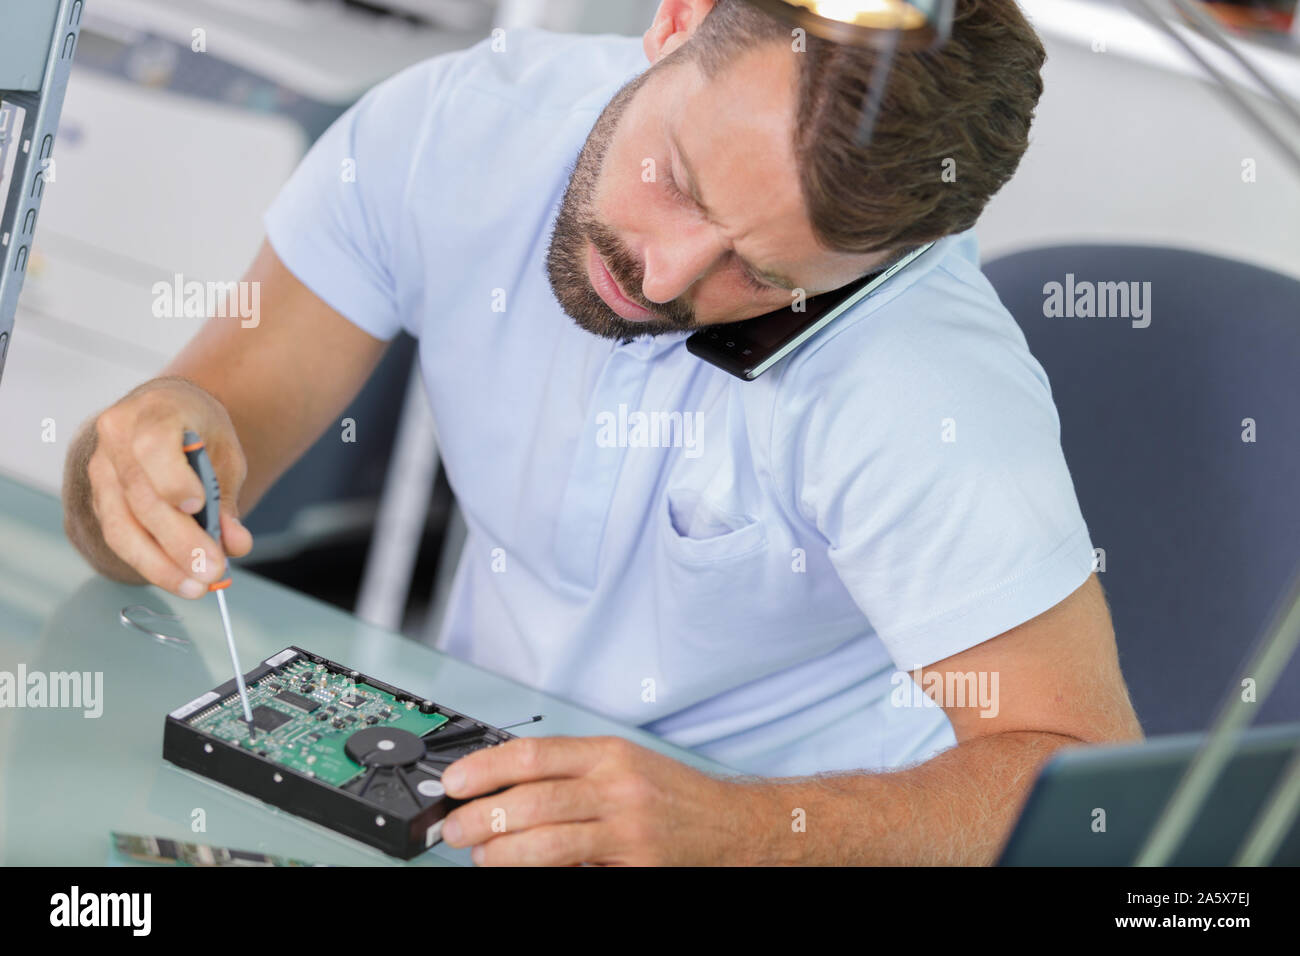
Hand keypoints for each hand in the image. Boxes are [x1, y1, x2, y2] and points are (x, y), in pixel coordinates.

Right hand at [64, 377, 252, 597]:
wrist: (166, 409)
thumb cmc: (198, 428)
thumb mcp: (225, 453)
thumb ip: (226, 499)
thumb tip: (236, 545)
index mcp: (153, 413)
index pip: (154, 447)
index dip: (173, 481)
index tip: (198, 507)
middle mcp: (117, 439)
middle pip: (141, 498)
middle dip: (178, 542)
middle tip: (211, 570)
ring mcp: (101, 468)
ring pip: (121, 525)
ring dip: (160, 564)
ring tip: (195, 587)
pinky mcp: (97, 496)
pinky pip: (117, 535)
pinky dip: (149, 562)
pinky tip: (177, 578)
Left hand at [438, 735, 756, 865]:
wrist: (733, 826)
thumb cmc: (675, 795)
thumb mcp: (626, 764)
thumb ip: (573, 771)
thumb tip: (507, 786)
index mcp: (609, 755)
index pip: (533, 755)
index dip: (485, 768)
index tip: (454, 783)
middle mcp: (617, 789)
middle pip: (533, 801)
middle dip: (483, 817)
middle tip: (455, 828)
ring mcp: (627, 832)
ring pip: (549, 843)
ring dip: (504, 852)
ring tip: (481, 855)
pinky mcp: (635, 868)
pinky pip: (578, 874)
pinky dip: (544, 876)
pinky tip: (523, 873)